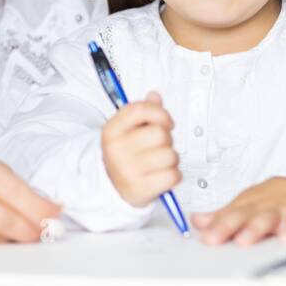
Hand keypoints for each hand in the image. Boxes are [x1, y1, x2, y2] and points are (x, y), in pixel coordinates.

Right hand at [101, 91, 180, 206]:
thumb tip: (154, 96)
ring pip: (170, 155)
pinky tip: (162, 175)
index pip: (140, 110)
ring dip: (171, 159)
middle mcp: (117, 149)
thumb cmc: (125, 154)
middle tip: (159, 146)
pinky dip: (173, 175)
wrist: (112, 185)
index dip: (160, 113)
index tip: (167, 122)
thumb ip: (143, 111)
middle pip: (160, 133)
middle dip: (167, 139)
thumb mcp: (127, 129)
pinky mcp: (139, 189)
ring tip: (160, 162)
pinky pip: (173, 176)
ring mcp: (127, 170)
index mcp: (112, 130)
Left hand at [190, 177, 285, 245]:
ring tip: (244, 240)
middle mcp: (259, 208)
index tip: (204, 237)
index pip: (226, 215)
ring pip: (266, 218)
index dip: (214, 226)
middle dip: (227, 226)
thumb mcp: (243, 206)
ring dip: (255, 228)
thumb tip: (196, 222)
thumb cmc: (268, 201)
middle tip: (213, 238)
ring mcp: (279, 211)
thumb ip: (221, 216)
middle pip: (242, 215)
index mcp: (244, 206)